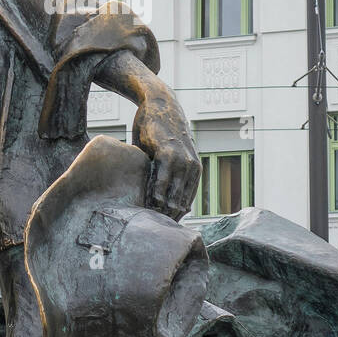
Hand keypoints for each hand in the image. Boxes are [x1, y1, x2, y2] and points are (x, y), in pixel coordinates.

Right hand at [131, 93, 200, 219]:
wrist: (160, 104)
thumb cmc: (159, 133)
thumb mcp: (166, 156)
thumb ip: (164, 175)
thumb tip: (156, 199)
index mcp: (194, 172)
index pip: (185, 204)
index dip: (172, 218)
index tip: (158, 230)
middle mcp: (192, 168)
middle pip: (179, 204)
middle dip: (165, 219)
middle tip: (149, 232)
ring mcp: (182, 161)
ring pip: (171, 196)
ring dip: (159, 211)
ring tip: (144, 223)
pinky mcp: (168, 152)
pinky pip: (161, 181)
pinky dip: (153, 194)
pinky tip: (143, 203)